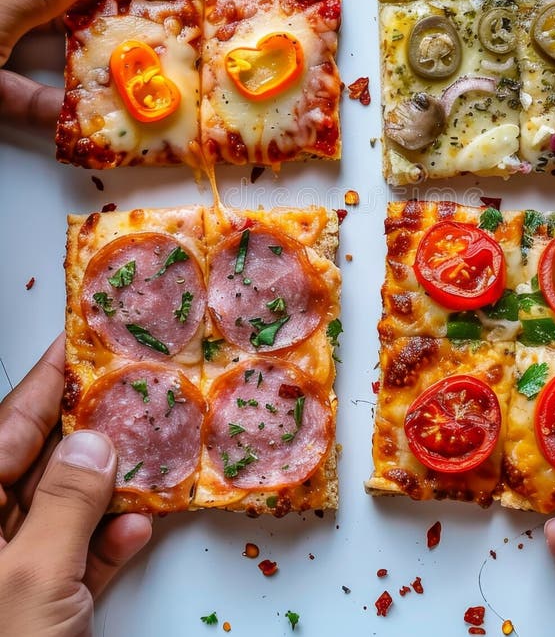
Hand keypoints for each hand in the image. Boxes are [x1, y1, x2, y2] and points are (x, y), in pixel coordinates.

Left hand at [0, 336, 151, 635]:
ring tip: (151, 451)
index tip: (81, 339)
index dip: (46, 381)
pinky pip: (75, 556)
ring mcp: (10, 569)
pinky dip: (107, 541)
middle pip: (40, 461)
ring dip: (110, 486)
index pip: (7, 427)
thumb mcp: (29, 581)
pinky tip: (135, 525)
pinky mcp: (38, 604)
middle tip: (136, 391)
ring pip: (64, 508)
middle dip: (91, 429)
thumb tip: (94, 443)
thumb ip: (65, 504)